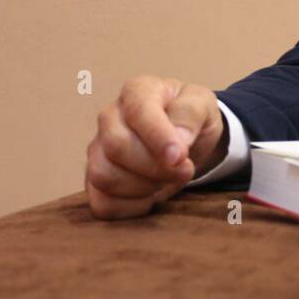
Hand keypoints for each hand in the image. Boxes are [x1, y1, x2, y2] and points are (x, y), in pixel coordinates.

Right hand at [85, 75, 226, 219]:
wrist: (185, 140)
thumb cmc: (191, 118)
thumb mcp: (203, 105)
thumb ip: (190, 115)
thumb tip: (178, 140)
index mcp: (137, 91)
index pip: (138, 112)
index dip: (158, 137)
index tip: (180, 157)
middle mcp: (110, 117)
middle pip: (116, 146)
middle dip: (156, 167)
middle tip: (185, 169)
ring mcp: (97, 150)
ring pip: (103, 176)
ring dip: (143, 187)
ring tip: (166, 180)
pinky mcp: (95, 180)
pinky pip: (101, 203)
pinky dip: (131, 207)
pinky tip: (151, 195)